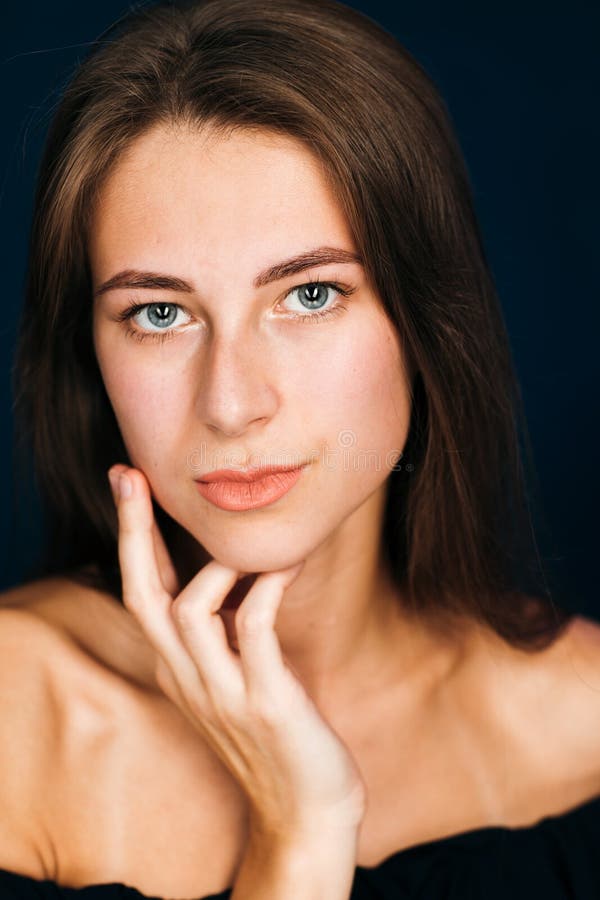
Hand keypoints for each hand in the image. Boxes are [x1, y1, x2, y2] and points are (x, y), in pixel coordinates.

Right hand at [107, 463, 367, 838]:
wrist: (308, 815)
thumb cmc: (278, 740)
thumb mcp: (235, 683)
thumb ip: (223, 638)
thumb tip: (230, 577)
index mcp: (179, 672)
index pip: (140, 595)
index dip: (133, 539)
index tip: (128, 484)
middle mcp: (189, 681)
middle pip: (143, 597)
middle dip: (135, 532)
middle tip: (134, 477)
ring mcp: (224, 695)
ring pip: (189, 611)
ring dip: (219, 564)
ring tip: (255, 542)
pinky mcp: (266, 704)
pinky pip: (254, 628)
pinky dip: (265, 586)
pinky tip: (288, 564)